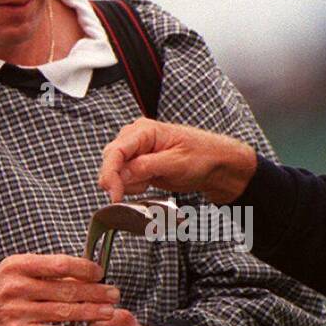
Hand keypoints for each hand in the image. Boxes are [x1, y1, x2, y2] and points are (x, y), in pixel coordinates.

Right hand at [0, 253, 119, 325]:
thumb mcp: (10, 276)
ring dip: (91, 313)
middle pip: (66, 288)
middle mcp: (17, 285)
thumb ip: (41, 273)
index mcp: (18, 265)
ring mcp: (17, 310)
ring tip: (110, 313)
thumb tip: (79, 272)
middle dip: (95, 292)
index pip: (60, 263)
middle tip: (115, 294)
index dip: (85, 268)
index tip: (100, 273)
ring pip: (63, 311)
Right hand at [99, 119, 256, 204]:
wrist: (216, 165)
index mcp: (144, 130)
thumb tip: (122, 174)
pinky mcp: (139, 164)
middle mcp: (136, 138)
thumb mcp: (176, 163)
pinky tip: (150, 183)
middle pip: (110, 161)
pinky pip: (125, 178)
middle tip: (140, 189)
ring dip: (129, 184)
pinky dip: (134, 186)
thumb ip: (146, 167)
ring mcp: (136, 151)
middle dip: (119, 180)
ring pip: (116, 172)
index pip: (115, 151)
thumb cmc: (203, 156)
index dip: (110, 174)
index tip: (114, 194)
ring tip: (151, 182)